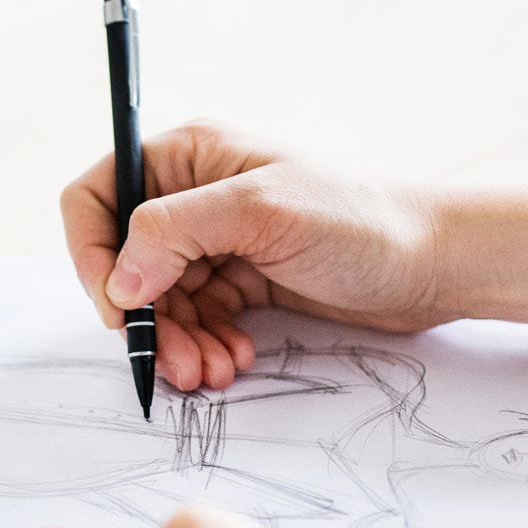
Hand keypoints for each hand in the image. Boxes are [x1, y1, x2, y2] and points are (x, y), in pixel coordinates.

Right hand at [60, 123, 453, 390]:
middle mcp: (194, 195)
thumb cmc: (359, 220)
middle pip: (125, 262)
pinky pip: (196, 319)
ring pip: (159, 301)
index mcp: (187, 156)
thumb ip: (176, 232)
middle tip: (173, 363)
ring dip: (176, 342)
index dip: (92, 253)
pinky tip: (234, 359)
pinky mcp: (242, 281)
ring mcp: (217, 241)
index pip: (98, 195)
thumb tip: (118, 279)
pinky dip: (204, 345)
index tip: (117, 307)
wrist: (435, 264)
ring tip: (213, 371)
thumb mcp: (260, 212)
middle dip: (145, 318)